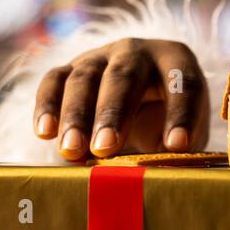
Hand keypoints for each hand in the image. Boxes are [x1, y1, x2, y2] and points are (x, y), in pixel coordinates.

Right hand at [33, 38, 209, 161]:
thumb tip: (160, 177)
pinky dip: (47, 105)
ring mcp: (100, 56)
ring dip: (76, 115)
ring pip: (84, 79)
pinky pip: (54, 81)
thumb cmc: (169, 118)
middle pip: (124, 77)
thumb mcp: (184, 130)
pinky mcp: (70, 67)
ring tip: (72, 149)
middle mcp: (137, 52)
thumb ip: (177, 149)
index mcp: (177, 59)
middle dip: (113, 114)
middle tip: (106, 148)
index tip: (175, 147)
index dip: (180, 114)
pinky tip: (45, 132)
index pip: (182, 83)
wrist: (143, 99)